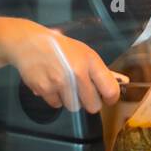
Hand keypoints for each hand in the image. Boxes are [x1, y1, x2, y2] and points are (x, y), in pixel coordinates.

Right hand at [2, 20, 120, 113]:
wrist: (28, 43)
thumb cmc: (59, 47)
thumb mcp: (82, 52)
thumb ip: (99, 70)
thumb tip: (121, 83)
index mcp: (90, 61)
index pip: (110, 90)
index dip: (110, 98)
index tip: (107, 99)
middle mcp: (77, 73)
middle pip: (93, 106)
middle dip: (89, 102)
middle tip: (82, 92)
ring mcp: (60, 83)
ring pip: (74, 107)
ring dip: (70, 99)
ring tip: (63, 84)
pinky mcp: (45, 90)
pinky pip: (56, 104)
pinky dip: (54, 97)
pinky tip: (50, 83)